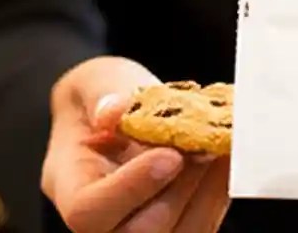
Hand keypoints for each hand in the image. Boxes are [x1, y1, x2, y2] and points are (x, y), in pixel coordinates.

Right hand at [41, 57, 230, 231]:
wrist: (121, 109)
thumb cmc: (102, 96)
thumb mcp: (95, 79)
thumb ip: (103, 92)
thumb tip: (116, 112)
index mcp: (70, 186)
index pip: (90, 211)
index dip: (132, 188)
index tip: (171, 155)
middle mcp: (103, 219)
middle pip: (140, 232)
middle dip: (179, 189)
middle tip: (203, 147)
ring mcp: (139, 226)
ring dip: (207, 193)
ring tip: (219, 149)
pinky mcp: (176, 222)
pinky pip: (200, 225)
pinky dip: (218, 193)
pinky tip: (227, 157)